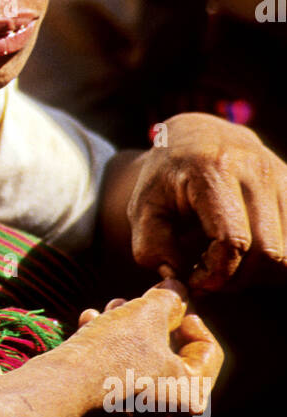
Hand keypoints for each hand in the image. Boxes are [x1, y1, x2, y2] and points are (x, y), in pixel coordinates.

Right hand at [71, 277, 222, 415]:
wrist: (62, 383)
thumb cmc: (114, 352)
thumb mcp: (148, 314)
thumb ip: (170, 298)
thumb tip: (177, 288)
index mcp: (190, 395)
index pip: (208, 349)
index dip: (189, 316)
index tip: (170, 303)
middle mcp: (168, 410)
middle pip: (171, 350)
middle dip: (151, 318)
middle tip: (139, 299)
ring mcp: (136, 409)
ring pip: (141, 355)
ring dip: (126, 325)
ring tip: (111, 306)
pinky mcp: (108, 403)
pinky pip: (118, 367)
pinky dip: (108, 343)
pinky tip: (91, 320)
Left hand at [127, 114, 286, 292]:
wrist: (197, 136)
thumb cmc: (167, 177)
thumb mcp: (144, 207)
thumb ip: (153, 246)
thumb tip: (177, 279)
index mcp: (214, 170)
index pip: (233, 240)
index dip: (216, 273)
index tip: (194, 278)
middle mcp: (256, 169)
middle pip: (269, 252)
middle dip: (238, 278)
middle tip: (210, 276)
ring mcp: (281, 176)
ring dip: (261, 273)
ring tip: (229, 265)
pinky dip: (276, 262)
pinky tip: (248, 255)